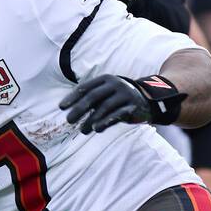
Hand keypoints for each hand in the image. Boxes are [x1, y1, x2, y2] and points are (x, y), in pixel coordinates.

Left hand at [61, 73, 186, 132]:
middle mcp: (115, 85)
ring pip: (104, 108)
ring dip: (91, 120)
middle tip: (69, 120)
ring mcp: (124, 95)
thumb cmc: (120, 98)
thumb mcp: (107, 93)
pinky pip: (117, 115)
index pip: (86, 87)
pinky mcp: (132, 107)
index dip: (73, 97)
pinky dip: (106, 122)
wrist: (149, 100)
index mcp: (105, 79)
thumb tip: (69, 110)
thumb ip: (92, 99)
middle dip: (79, 109)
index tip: (62, 107)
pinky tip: (97, 129)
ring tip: (82, 130)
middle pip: (93, 97)